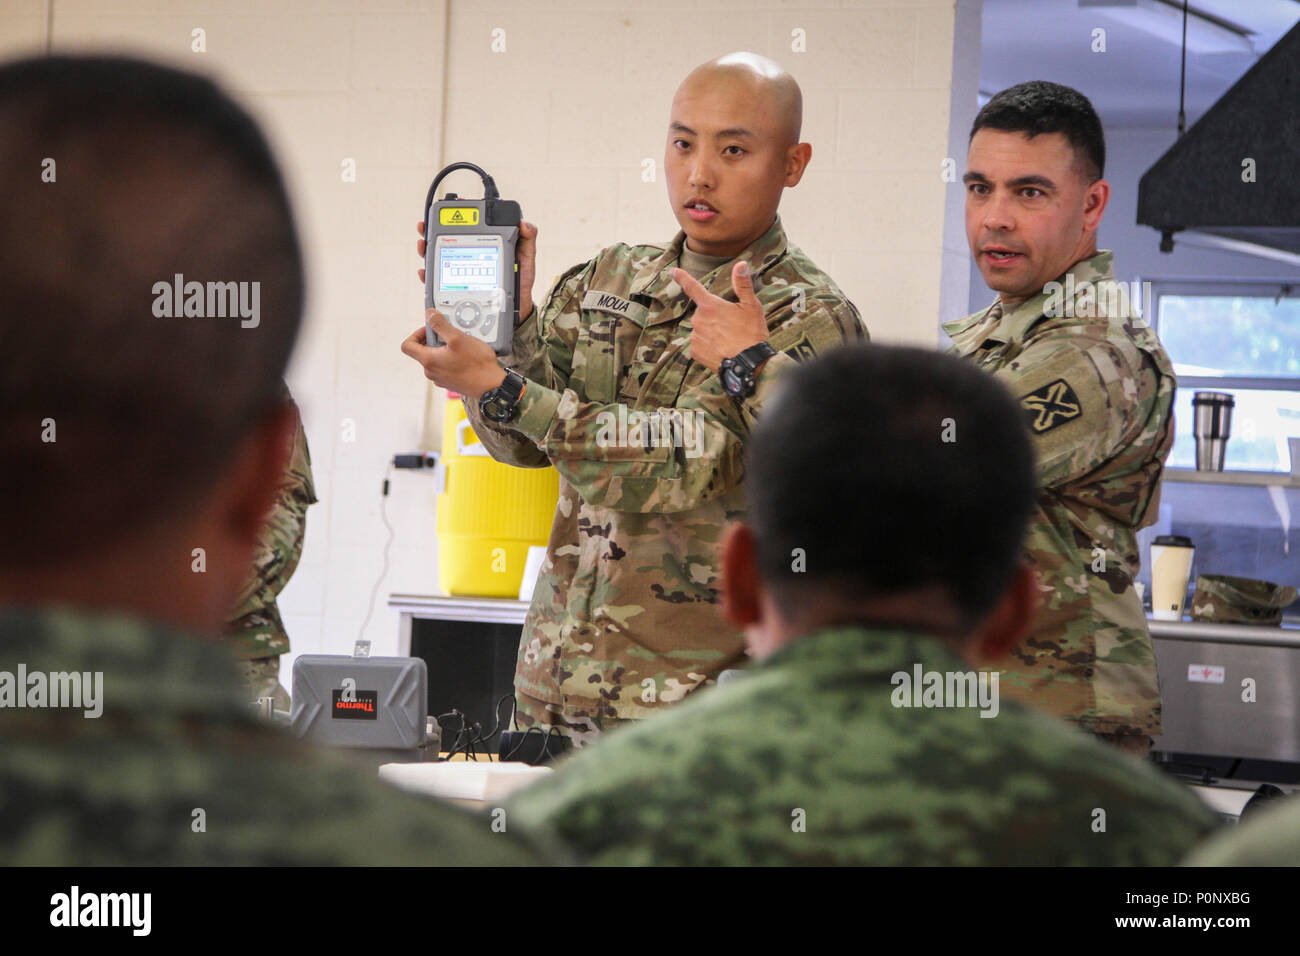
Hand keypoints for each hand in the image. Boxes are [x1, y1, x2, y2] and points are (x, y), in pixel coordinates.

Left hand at [401, 308, 507, 399]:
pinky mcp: (450, 382)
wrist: (491, 386)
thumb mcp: (458, 338)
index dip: (416, 334)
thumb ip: (441, 325)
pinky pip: (445, 367)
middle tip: (449, 335)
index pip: (407, 346)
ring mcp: (440, 379)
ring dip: (443, 350)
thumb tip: (429, 315)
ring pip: (435, 359)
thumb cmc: (476, 364)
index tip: (429, 330)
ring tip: (459, 345)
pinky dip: (451, 359)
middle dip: (433, 340)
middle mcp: (431, 372)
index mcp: (428, 361)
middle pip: (422, 351)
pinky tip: (465, 356)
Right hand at [417, 219, 538, 322]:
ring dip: (427, 250)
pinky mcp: (457, 288)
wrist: (517, 310)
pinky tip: (425, 272)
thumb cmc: (521, 283)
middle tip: (424, 227)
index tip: (449, 209)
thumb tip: (524, 224)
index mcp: (485, 246)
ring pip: (440, 258)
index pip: (468, 228)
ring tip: (422, 245)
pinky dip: (430, 276)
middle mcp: (470, 256)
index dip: (457, 216)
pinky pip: (440, 281)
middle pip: (448, 240)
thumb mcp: (527, 260)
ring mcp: (462, 272)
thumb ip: (527, 241)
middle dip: (432, 232)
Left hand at [674, 260, 768, 374]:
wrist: (747, 364)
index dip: (681, 278)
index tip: (672, 271)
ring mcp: (695, 336)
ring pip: (701, 328)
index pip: (692, 287)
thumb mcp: (751, 306)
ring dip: (712, 331)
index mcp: (710, 305)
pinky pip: (700, 344)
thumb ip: (742, 284)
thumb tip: (741, 264)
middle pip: (703, 312)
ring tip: (729, 339)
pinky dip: (709, 345)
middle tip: (732, 325)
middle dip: (714, 316)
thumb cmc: (751, 334)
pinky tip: (721, 349)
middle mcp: (698, 319)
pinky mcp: (695, 352)